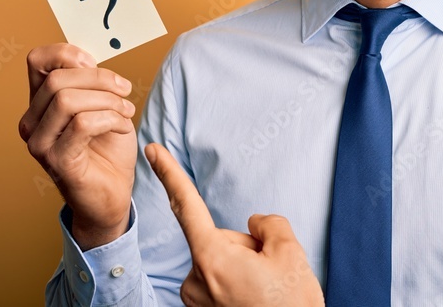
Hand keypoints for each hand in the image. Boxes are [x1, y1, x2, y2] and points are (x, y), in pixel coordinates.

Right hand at [19, 43, 136, 249]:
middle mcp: (32, 123)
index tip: (95, 63)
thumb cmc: (107, 149)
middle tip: (124, 90)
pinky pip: (83, 125)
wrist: (112, 194)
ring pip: (67, 101)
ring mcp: (40, 144)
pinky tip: (122, 127)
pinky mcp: (57, 161)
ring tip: (126, 111)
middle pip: (57, 79)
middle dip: (99, 78)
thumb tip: (85, 60)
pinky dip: (111, 120)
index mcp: (40, 103)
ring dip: (108, 100)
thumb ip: (89, 82)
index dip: (67, 53)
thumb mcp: (101, 104)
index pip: (37, 61)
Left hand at [145, 143, 323, 306]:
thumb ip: (267, 225)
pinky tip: (257, 300)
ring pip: (222, 263)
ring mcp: (196, 300)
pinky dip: (238, 284)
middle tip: (271, 272)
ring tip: (267, 291)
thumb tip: (253, 226)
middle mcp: (196, 279)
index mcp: (212, 258)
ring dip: (243, 268)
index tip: (153, 150)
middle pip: (220, 240)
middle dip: (245, 246)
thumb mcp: (290, 254)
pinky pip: (220, 282)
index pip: (187, 205)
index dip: (170, 174)